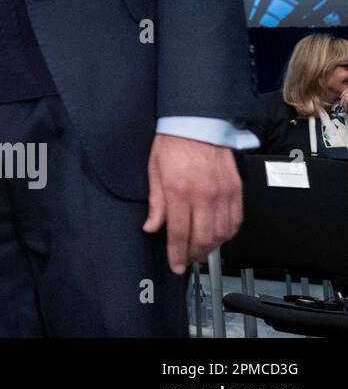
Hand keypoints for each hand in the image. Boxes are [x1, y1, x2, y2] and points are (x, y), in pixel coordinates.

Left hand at [143, 134, 242, 273]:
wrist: (197, 122)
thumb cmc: (172, 143)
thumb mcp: (153, 171)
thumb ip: (155, 203)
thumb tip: (152, 227)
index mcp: (179, 191)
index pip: (179, 233)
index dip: (177, 254)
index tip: (176, 266)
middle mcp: (203, 195)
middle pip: (202, 238)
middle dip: (194, 255)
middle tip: (187, 260)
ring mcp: (222, 193)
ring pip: (221, 233)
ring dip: (211, 247)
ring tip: (200, 251)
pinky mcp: (236, 189)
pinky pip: (236, 220)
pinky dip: (228, 234)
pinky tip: (218, 236)